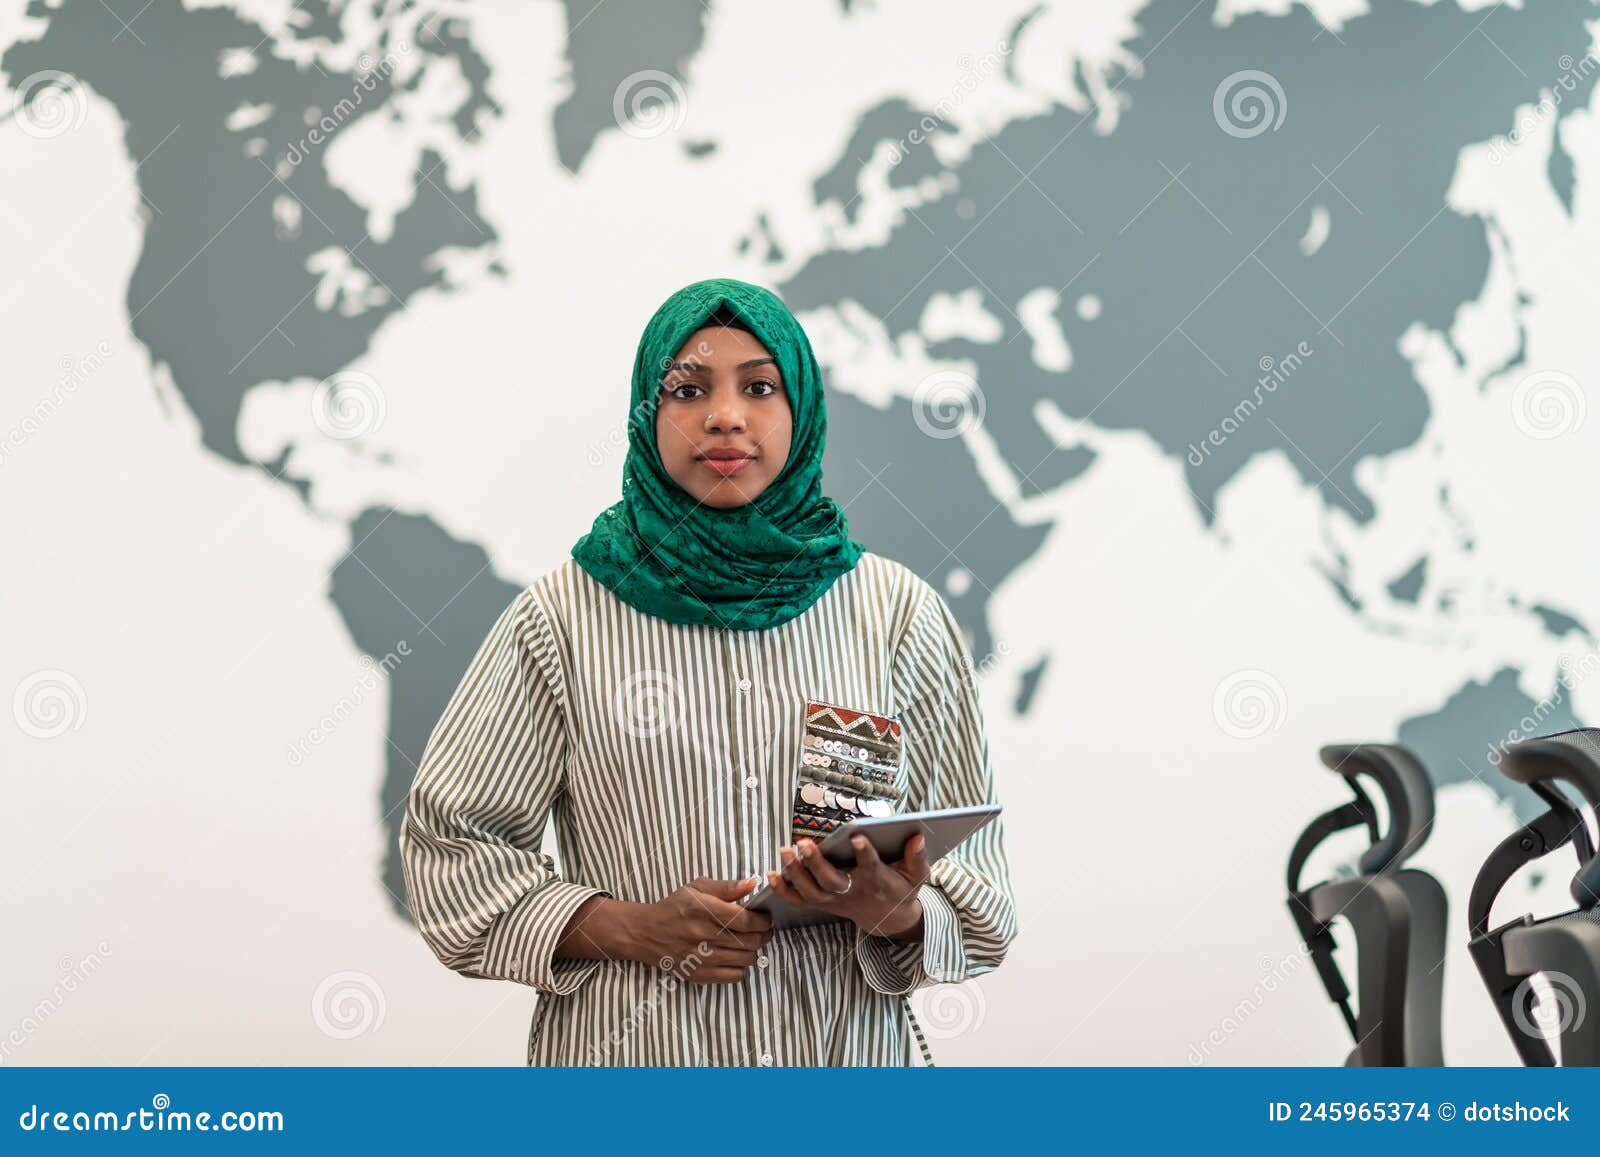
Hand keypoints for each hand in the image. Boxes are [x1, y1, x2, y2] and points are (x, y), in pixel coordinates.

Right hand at [627, 876, 774, 983]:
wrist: (646, 933)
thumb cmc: (675, 907)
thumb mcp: (698, 888)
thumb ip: (728, 887)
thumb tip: (753, 884)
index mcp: (705, 911)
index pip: (747, 921)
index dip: (763, 920)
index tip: (765, 917)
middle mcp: (704, 936)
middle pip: (750, 941)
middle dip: (763, 935)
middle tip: (762, 929)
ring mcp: (701, 959)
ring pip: (746, 959)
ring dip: (753, 950)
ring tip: (749, 941)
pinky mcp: (699, 975)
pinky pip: (734, 976)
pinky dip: (741, 967)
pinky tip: (735, 956)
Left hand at [764, 833, 930, 939]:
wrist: (890, 919)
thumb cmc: (903, 890)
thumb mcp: (918, 876)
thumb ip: (918, 858)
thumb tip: (918, 837)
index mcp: (878, 881)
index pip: (871, 867)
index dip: (864, 853)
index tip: (857, 836)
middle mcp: (854, 892)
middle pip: (832, 881)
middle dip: (816, 863)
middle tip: (804, 843)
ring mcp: (836, 900)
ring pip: (812, 891)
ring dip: (795, 873)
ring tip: (784, 851)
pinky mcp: (824, 904)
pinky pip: (800, 900)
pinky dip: (784, 890)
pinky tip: (770, 874)